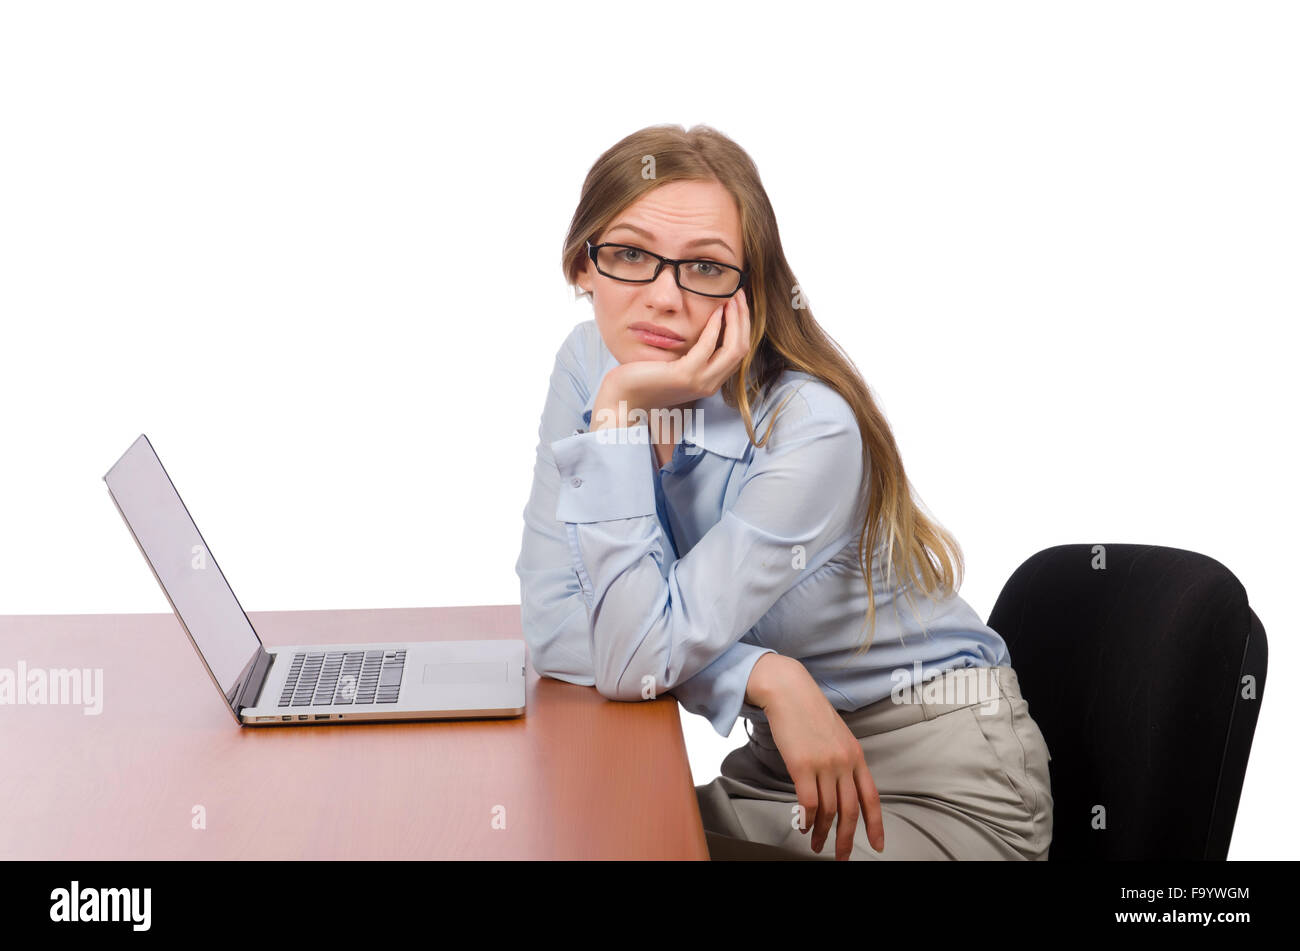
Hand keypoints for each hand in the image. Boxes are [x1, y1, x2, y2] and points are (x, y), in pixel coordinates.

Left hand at [590, 288, 750, 428]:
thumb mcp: (673, 362)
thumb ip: (690, 350)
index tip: (738, 302)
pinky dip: (715, 326)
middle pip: (742, 348)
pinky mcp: (685, 376)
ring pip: (734, 349)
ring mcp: (699, 382)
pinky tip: (715, 311)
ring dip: (736, 319)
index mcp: (709, 381)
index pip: (739, 351)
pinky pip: (708, 347)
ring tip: (733, 298)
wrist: (623, 399)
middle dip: (744, 318)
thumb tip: (701, 323)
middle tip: (740, 294)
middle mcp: (710, 384)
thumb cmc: (643, 378)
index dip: (743, 325)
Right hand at [750, 654, 884, 859]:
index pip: (871, 798)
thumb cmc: (809, 711)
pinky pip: (808, 802)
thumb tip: (841, 789)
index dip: (876, 825)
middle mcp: (844, 762)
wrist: (788, 691)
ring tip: (816, 844)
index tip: (877, 845)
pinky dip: (807, 819)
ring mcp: (824, 764)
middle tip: (841, 856)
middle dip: (846, 839)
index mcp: (856, 755)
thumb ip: (844, 761)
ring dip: (822, 832)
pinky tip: (803, 826)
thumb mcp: (837, 736)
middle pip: (850, 810)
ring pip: (828, 810)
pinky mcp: (801, 765)